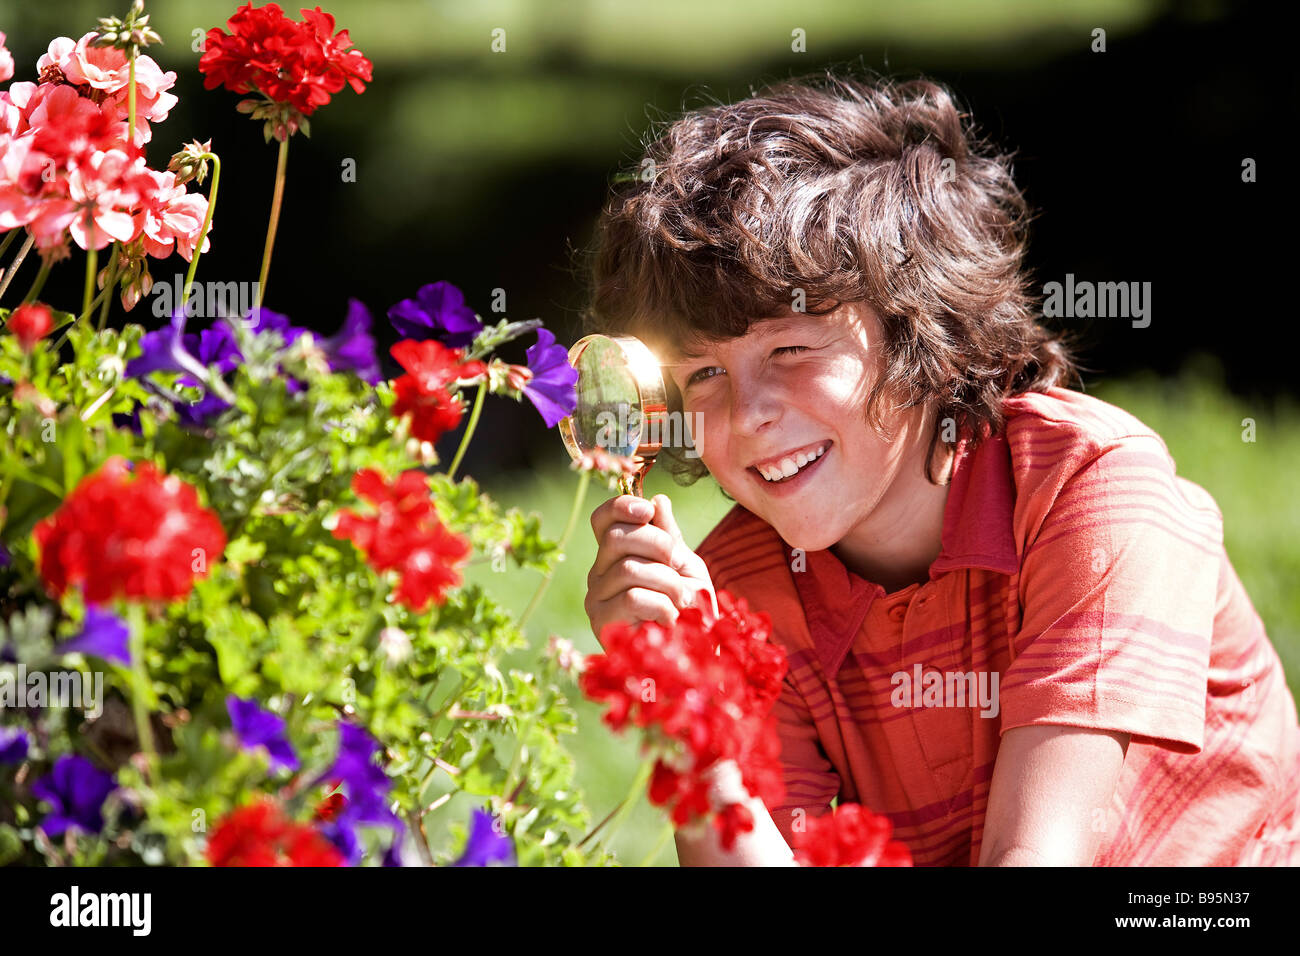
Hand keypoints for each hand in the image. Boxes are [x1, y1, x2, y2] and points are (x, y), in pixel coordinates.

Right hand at [584, 493, 716, 644]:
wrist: (694, 657)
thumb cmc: (691, 611)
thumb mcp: (686, 566)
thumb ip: (669, 536)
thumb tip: (657, 500)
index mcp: (617, 555)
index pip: (603, 519)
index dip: (621, 506)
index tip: (648, 511)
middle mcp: (599, 573)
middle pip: (617, 538)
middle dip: (659, 545)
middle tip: (679, 567)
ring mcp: (596, 598)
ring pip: (629, 569)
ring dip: (668, 583)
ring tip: (682, 602)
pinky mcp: (601, 623)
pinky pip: (632, 597)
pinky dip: (663, 606)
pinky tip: (671, 621)